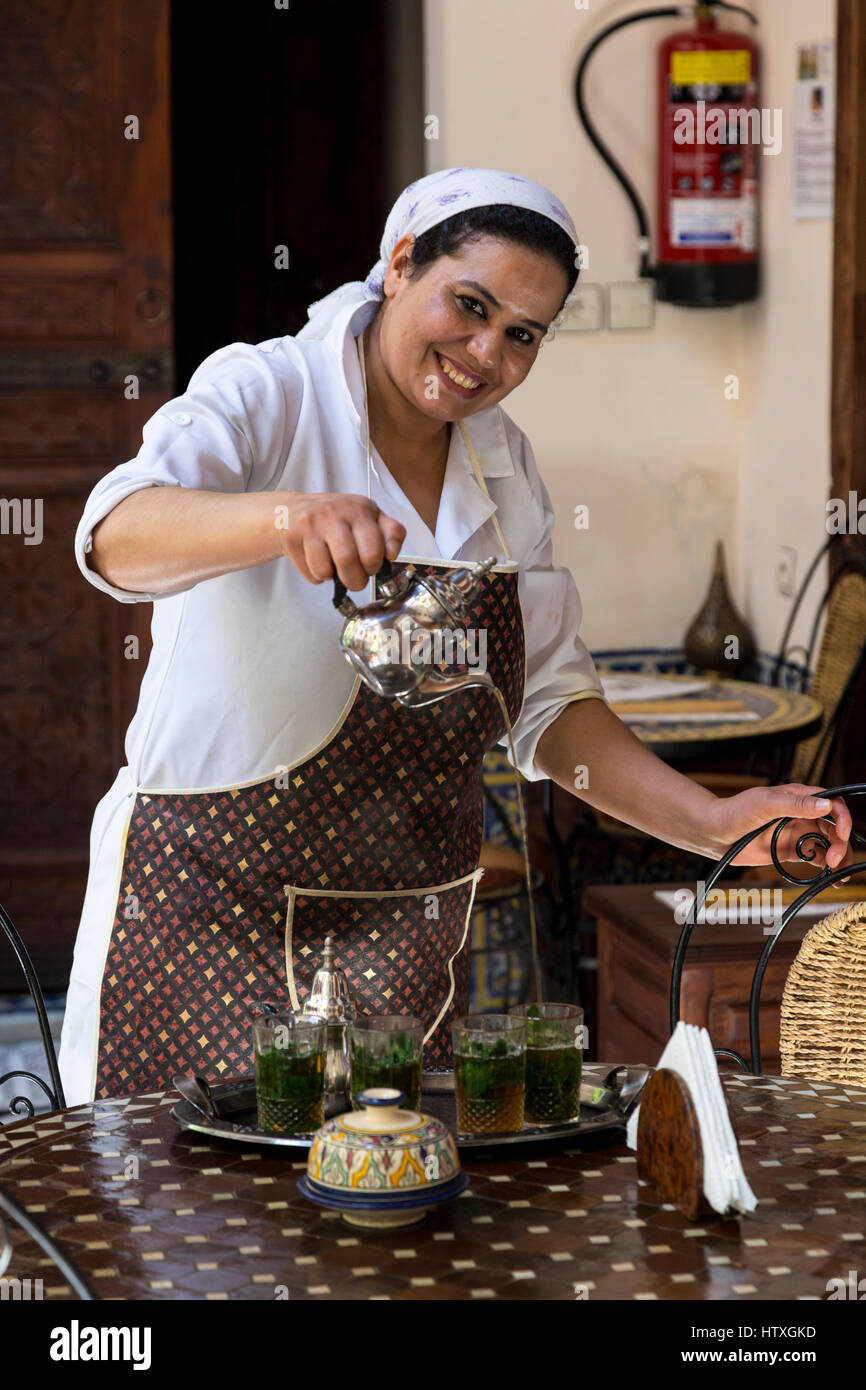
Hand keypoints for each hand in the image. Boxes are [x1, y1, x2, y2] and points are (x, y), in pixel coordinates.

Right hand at [276, 492, 405, 590]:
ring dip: (332, 578)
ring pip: (326, 570)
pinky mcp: (292, 537)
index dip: (375, 566)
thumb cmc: (336, 519)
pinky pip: (311, 573)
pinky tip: (316, 562)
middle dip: (355, 580)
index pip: (375, 549)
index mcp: (360, 508)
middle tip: (355, 579)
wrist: (291, 511)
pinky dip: (317, 577)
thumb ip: (390, 533)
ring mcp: (311, 524)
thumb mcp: (367, 517)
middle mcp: (335, 512)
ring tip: (333, 566)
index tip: (371, 566)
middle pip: (348, 560)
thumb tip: (392, 554)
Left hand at [711, 783, 852, 871]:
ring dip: (839, 857)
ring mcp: (798, 833)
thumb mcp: (765, 803)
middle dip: (841, 842)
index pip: (832, 803)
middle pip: (834, 827)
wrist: (715, 833)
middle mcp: (802, 814)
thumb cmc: (735, 811)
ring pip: (829, 844)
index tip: (843, 833)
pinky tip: (832, 877)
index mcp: (798, 797)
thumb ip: (796, 804)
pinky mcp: (792, 851)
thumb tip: (825, 805)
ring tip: (838, 873)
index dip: (842, 817)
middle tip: (834, 860)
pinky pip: (817, 858)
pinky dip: (828, 867)